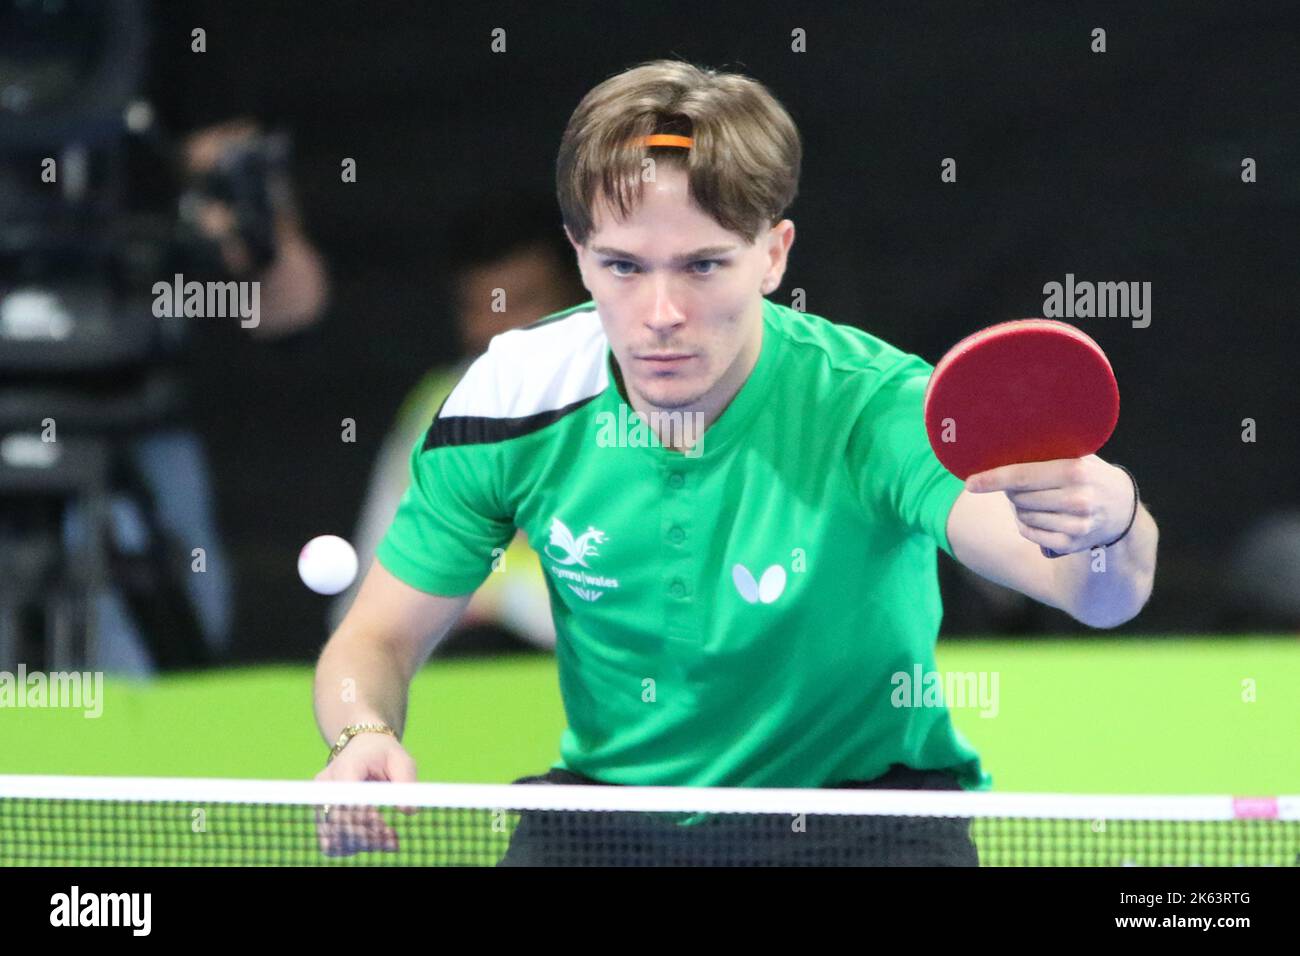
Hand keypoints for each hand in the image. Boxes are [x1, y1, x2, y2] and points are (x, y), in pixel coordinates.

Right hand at [313, 733, 417, 856]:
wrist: (364, 748)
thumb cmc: (384, 753)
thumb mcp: (401, 760)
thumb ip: (406, 782)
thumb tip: (408, 811)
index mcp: (345, 766)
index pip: (346, 797)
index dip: (362, 816)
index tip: (383, 824)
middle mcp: (326, 785)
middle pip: (337, 820)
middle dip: (366, 834)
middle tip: (392, 837)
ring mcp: (320, 801)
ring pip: (332, 835)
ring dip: (362, 843)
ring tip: (390, 841)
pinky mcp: (322, 815)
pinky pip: (330, 841)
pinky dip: (352, 846)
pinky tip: (375, 842)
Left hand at [964, 455, 1135, 557]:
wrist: (1123, 509)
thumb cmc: (1090, 474)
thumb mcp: (1077, 455)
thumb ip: (1047, 450)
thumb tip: (1002, 442)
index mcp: (1075, 471)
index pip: (1022, 476)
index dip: (992, 479)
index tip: (970, 483)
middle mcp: (1078, 499)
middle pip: (1017, 497)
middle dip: (1011, 490)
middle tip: (1022, 483)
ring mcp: (1076, 525)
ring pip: (1021, 515)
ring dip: (1019, 506)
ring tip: (1038, 497)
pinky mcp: (1071, 544)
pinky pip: (1028, 533)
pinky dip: (1026, 523)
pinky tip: (1041, 514)